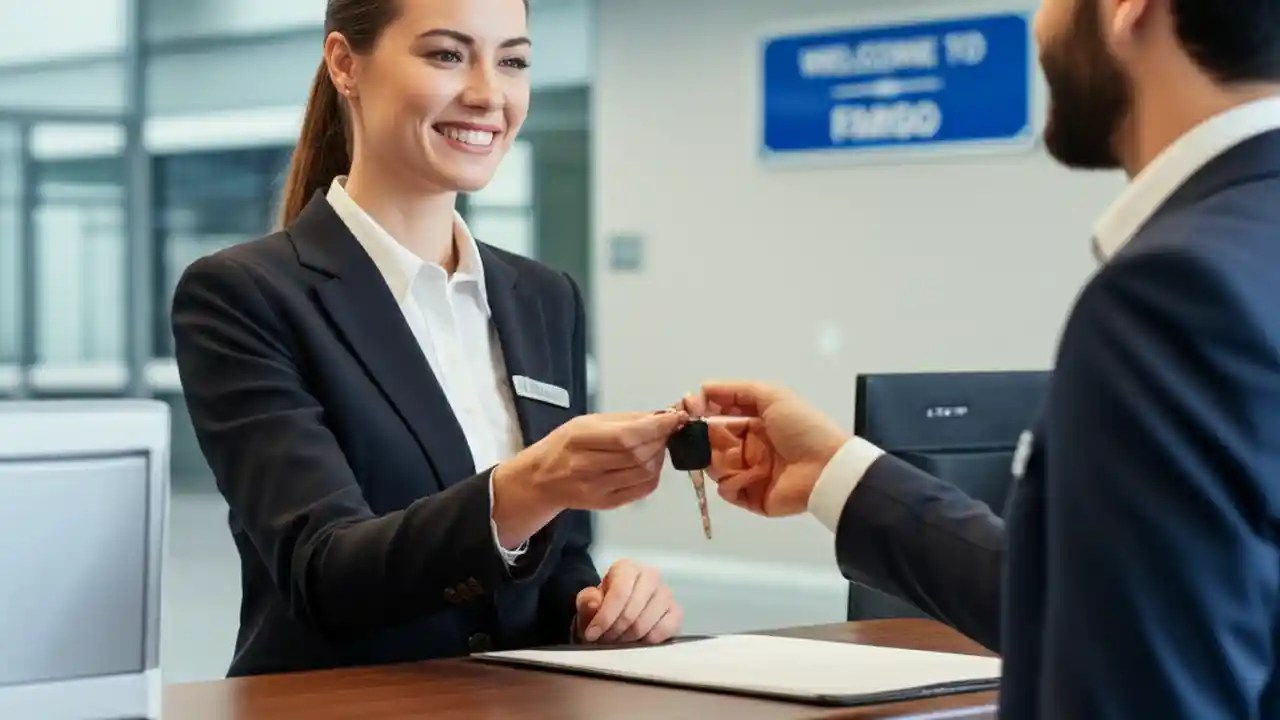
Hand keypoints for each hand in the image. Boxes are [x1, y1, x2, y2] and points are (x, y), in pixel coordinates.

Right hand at [491, 411, 686, 544]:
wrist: (541, 479)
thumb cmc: (564, 446)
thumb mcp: (588, 422)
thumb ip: (625, 420)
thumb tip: (662, 416)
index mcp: (578, 440)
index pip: (626, 436)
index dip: (656, 427)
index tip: (674, 418)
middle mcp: (585, 467)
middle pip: (638, 455)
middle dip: (660, 440)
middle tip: (666, 430)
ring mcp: (596, 489)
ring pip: (645, 472)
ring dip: (659, 457)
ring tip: (656, 445)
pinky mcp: (606, 503)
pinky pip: (642, 489)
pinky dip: (654, 474)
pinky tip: (649, 463)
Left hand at [575, 560, 682, 643]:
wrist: (618, 615)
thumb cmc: (604, 607)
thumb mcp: (589, 603)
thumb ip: (587, 601)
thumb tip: (594, 603)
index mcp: (627, 568)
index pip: (619, 593)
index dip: (605, 617)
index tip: (592, 634)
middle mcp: (650, 575)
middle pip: (632, 611)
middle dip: (615, 631)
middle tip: (605, 640)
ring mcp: (666, 593)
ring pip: (646, 623)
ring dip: (629, 638)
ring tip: (618, 641)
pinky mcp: (676, 612)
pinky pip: (665, 630)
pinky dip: (648, 640)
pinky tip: (638, 642)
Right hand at [681, 382, 847, 516]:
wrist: (826, 468)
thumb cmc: (801, 428)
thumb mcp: (773, 396)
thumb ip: (735, 391)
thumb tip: (700, 390)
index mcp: (754, 423)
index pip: (718, 417)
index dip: (700, 414)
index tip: (686, 411)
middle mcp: (748, 447)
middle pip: (711, 442)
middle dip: (702, 438)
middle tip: (696, 436)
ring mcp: (749, 473)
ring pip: (715, 466)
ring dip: (716, 460)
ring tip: (730, 457)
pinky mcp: (751, 497)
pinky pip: (728, 491)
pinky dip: (732, 484)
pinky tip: (746, 477)